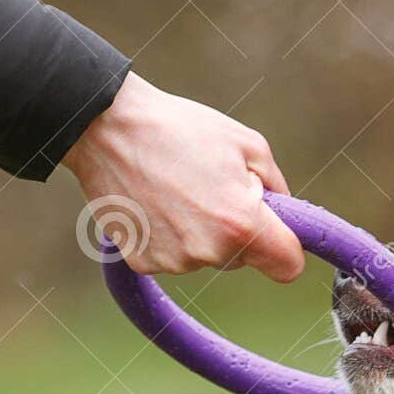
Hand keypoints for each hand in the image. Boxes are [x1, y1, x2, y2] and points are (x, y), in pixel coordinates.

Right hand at [60, 72, 303, 280]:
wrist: (106, 126)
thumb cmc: (181, 128)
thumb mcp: (249, 144)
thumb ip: (278, 187)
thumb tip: (285, 214)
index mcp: (242, 224)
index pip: (288, 266)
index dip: (287, 249)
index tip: (278, 233)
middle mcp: (209, 252)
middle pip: (246, 258)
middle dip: (240, 229)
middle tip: (213, 188)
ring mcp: (174, 261)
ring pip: (208, 257)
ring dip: (203, 232)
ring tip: (178, 189)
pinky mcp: (143, 263)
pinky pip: (174, 256)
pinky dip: (170, 236)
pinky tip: (155, 202)